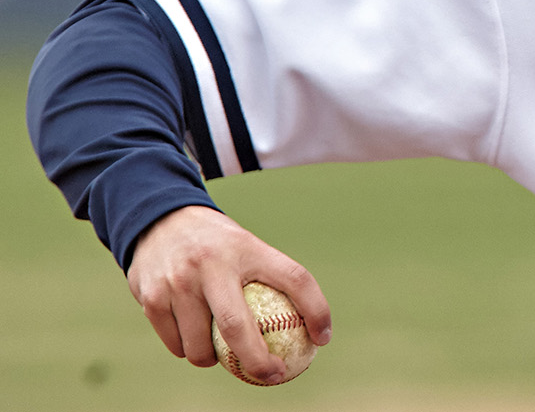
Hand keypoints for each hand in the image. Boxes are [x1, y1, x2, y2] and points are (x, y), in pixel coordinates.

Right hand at [126, 205, 331, 382]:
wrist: (159, 219)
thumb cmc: (218, 245)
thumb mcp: (247, 248)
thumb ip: (270, 281)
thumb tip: (306, 330)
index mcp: (248, 248)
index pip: (294, 278)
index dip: (316, 310)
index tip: (322, 338)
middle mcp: (212, 263)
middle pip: (237, 328)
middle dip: (258, 362)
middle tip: (274, 375)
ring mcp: (179, 282)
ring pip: (201, 347)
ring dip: (215, 361)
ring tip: (222, 355)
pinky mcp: (151, 298)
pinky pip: (176, 345)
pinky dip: (188, 351)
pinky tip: (193, 341)